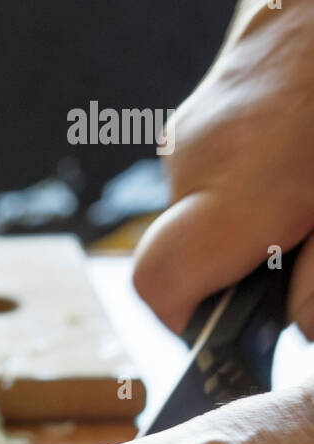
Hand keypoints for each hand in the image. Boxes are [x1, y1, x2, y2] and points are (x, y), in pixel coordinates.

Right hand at [133, 0, 313, 335]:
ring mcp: (199, 123)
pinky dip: (253, 178)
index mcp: (235, 192)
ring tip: (305, 199)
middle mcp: (199, 158)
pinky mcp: (213, 98)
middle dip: (228, 270)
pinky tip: (299, 159)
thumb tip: (297, 326)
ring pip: (201, 205)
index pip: (159, 286)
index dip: (187, 323)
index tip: (229, 332)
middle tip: (291, 260)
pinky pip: (217, 163)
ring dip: (247, 220)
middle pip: (179, 249)